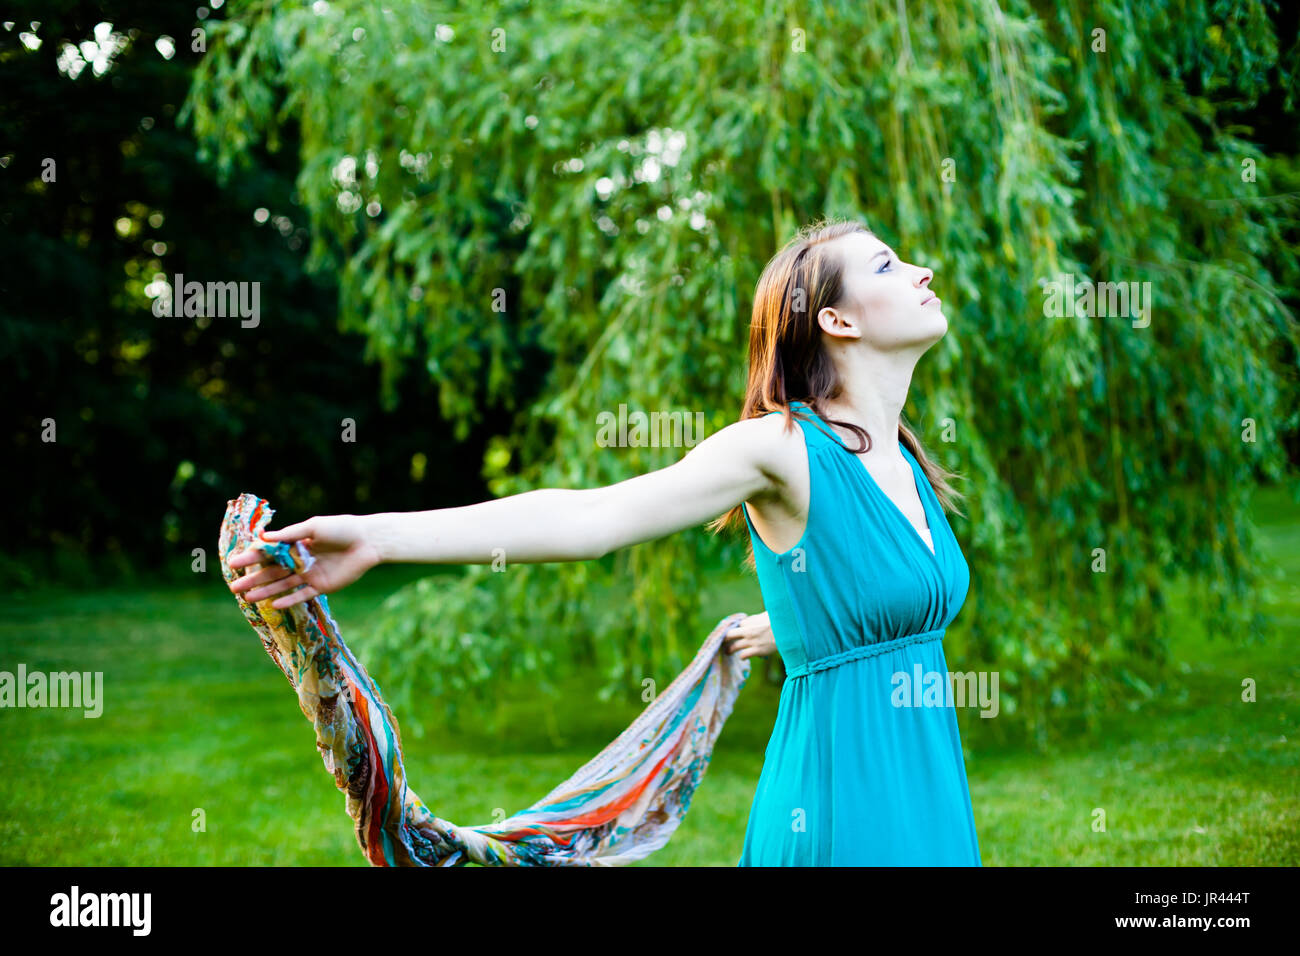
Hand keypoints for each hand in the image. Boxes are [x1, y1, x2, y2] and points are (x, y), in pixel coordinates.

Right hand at [227, 514, 380, 608]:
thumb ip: (290, 534)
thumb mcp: (314, 527)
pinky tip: (274, 605)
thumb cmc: (341, 528)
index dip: (252, 558)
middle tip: (233, 587)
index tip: (233, 563)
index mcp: (296, 544)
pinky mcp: (322, 586)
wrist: (368, 541)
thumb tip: (264, 537)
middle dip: (253, 578)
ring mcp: (310, 574)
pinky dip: (289, 600)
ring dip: (265, 591)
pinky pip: (302, 595)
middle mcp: (300, 560)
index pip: (269, 553)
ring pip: (283, 585)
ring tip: (247, 598)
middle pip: (272, 571)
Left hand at [723, 611, 777, 659]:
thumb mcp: (766, 615)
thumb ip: (757, 618)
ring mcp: (751, 641)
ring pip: (734, 647)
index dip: (735, 628)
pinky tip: (743, 657)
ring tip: (727, 652)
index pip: (737, 625)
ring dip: (729, 650)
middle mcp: (748, 631)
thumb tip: (751, 620)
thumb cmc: (779, 621)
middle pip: (729, 634)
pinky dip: (742, 657)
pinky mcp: (757, 651)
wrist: (788, 631)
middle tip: (724, 641)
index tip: (734, 632)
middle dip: (726, 638)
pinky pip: (744, 655)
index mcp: (750, 621)